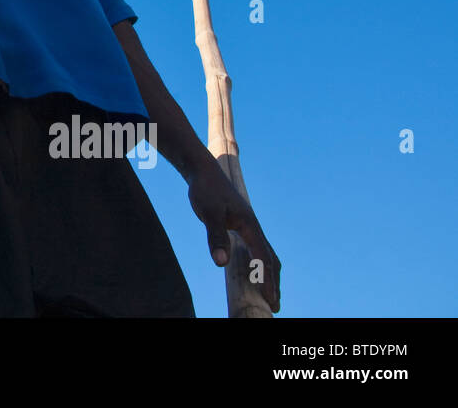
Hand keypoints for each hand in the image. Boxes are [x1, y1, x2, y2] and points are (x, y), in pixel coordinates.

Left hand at [186, 158, 280, 311]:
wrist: (203, 172)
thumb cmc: (205, 191)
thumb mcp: (208, 213)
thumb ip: (216, 237)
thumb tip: (221, 263)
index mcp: (250, 226)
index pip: (263, 259)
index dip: (267, 280)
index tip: (271, 300)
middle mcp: (253, 228)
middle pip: (270, 259)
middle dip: (274, 283)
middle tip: (275, 306)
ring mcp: (249, 226)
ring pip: (265, 254)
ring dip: (269, 274)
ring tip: (269, 293)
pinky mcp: (241, 225)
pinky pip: (256, 248)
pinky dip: (260, 263)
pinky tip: (254, 271)